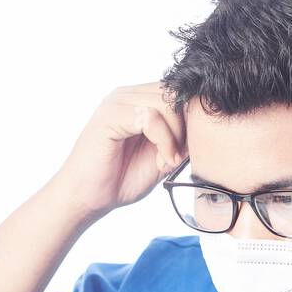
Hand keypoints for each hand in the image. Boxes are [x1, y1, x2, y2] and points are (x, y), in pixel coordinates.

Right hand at [47, 81, 187, 219]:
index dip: (189, 121)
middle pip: (175, 94)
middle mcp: (127, 95)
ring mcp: (117, 102)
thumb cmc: (119, 180)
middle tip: (176, 158)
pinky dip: (164, 141)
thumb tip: (204, 125)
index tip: (183, 153)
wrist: (87, 198)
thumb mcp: (161, 156)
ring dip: (175, 136)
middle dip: (185, 128)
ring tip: (167, 161)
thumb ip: (179, 137)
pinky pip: (150, 117)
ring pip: (166, 103)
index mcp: (138, 101)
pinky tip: (160, 161)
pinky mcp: (110, 115)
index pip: (177, 93)